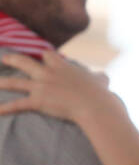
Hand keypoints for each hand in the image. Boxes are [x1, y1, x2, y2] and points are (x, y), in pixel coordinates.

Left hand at [0, 50, 119, 123]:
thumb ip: (98, 77)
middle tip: (4, 58)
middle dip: (13, 60)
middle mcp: (47, 73)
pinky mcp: (38, 101)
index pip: (48, 55)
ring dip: (2, 82)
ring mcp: (41, 87)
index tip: (41, 56)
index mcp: (62, 66)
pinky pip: (18, 105)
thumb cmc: (100, 94)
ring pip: (15, 82)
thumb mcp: (101, 81)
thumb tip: (103, 77)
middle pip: (24, 62)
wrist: (94, 106)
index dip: (43, 56)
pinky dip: (6, 108)